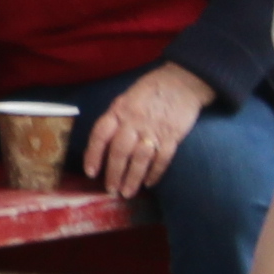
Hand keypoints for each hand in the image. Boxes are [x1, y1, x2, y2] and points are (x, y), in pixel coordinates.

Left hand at [83, 63, 209, 202]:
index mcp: (119, 110)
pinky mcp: (172, 136)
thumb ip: (116, 118)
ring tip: (127, 192)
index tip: (91, 172)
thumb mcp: (126, 97)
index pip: (100, 134)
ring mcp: (154, 129)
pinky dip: (155, 173)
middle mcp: (134, 121)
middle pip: (120, 151)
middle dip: (114, 173)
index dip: (93, 154)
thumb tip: (104, 143)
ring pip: (140, 159)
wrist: (183, 81)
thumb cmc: (151, 90)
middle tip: (111, 190)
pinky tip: (149, 183)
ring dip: (133, 178)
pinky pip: (162, 159)